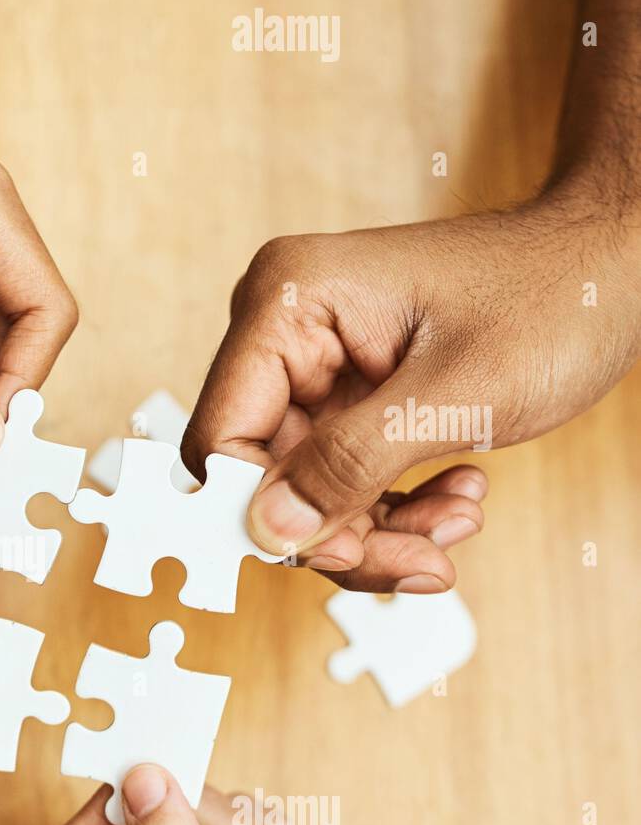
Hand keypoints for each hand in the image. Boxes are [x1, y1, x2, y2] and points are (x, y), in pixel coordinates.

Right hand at [182, 190, 640, 591]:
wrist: (612, 266)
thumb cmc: (553, 296)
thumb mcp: (454, 394)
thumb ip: (349, 463)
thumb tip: (267, 529)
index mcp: (287, 304)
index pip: (222, 436)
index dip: (262, 511)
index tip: (333, 554)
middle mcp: (285, 331)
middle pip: (262, 475)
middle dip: (340, 530)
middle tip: (419, 557)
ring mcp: (314, 366)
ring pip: (302, 491)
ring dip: (376, 527)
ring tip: (456, 522)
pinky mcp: (344, 395)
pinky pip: (338, 479)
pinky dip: (392, 507)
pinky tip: (454, 500)